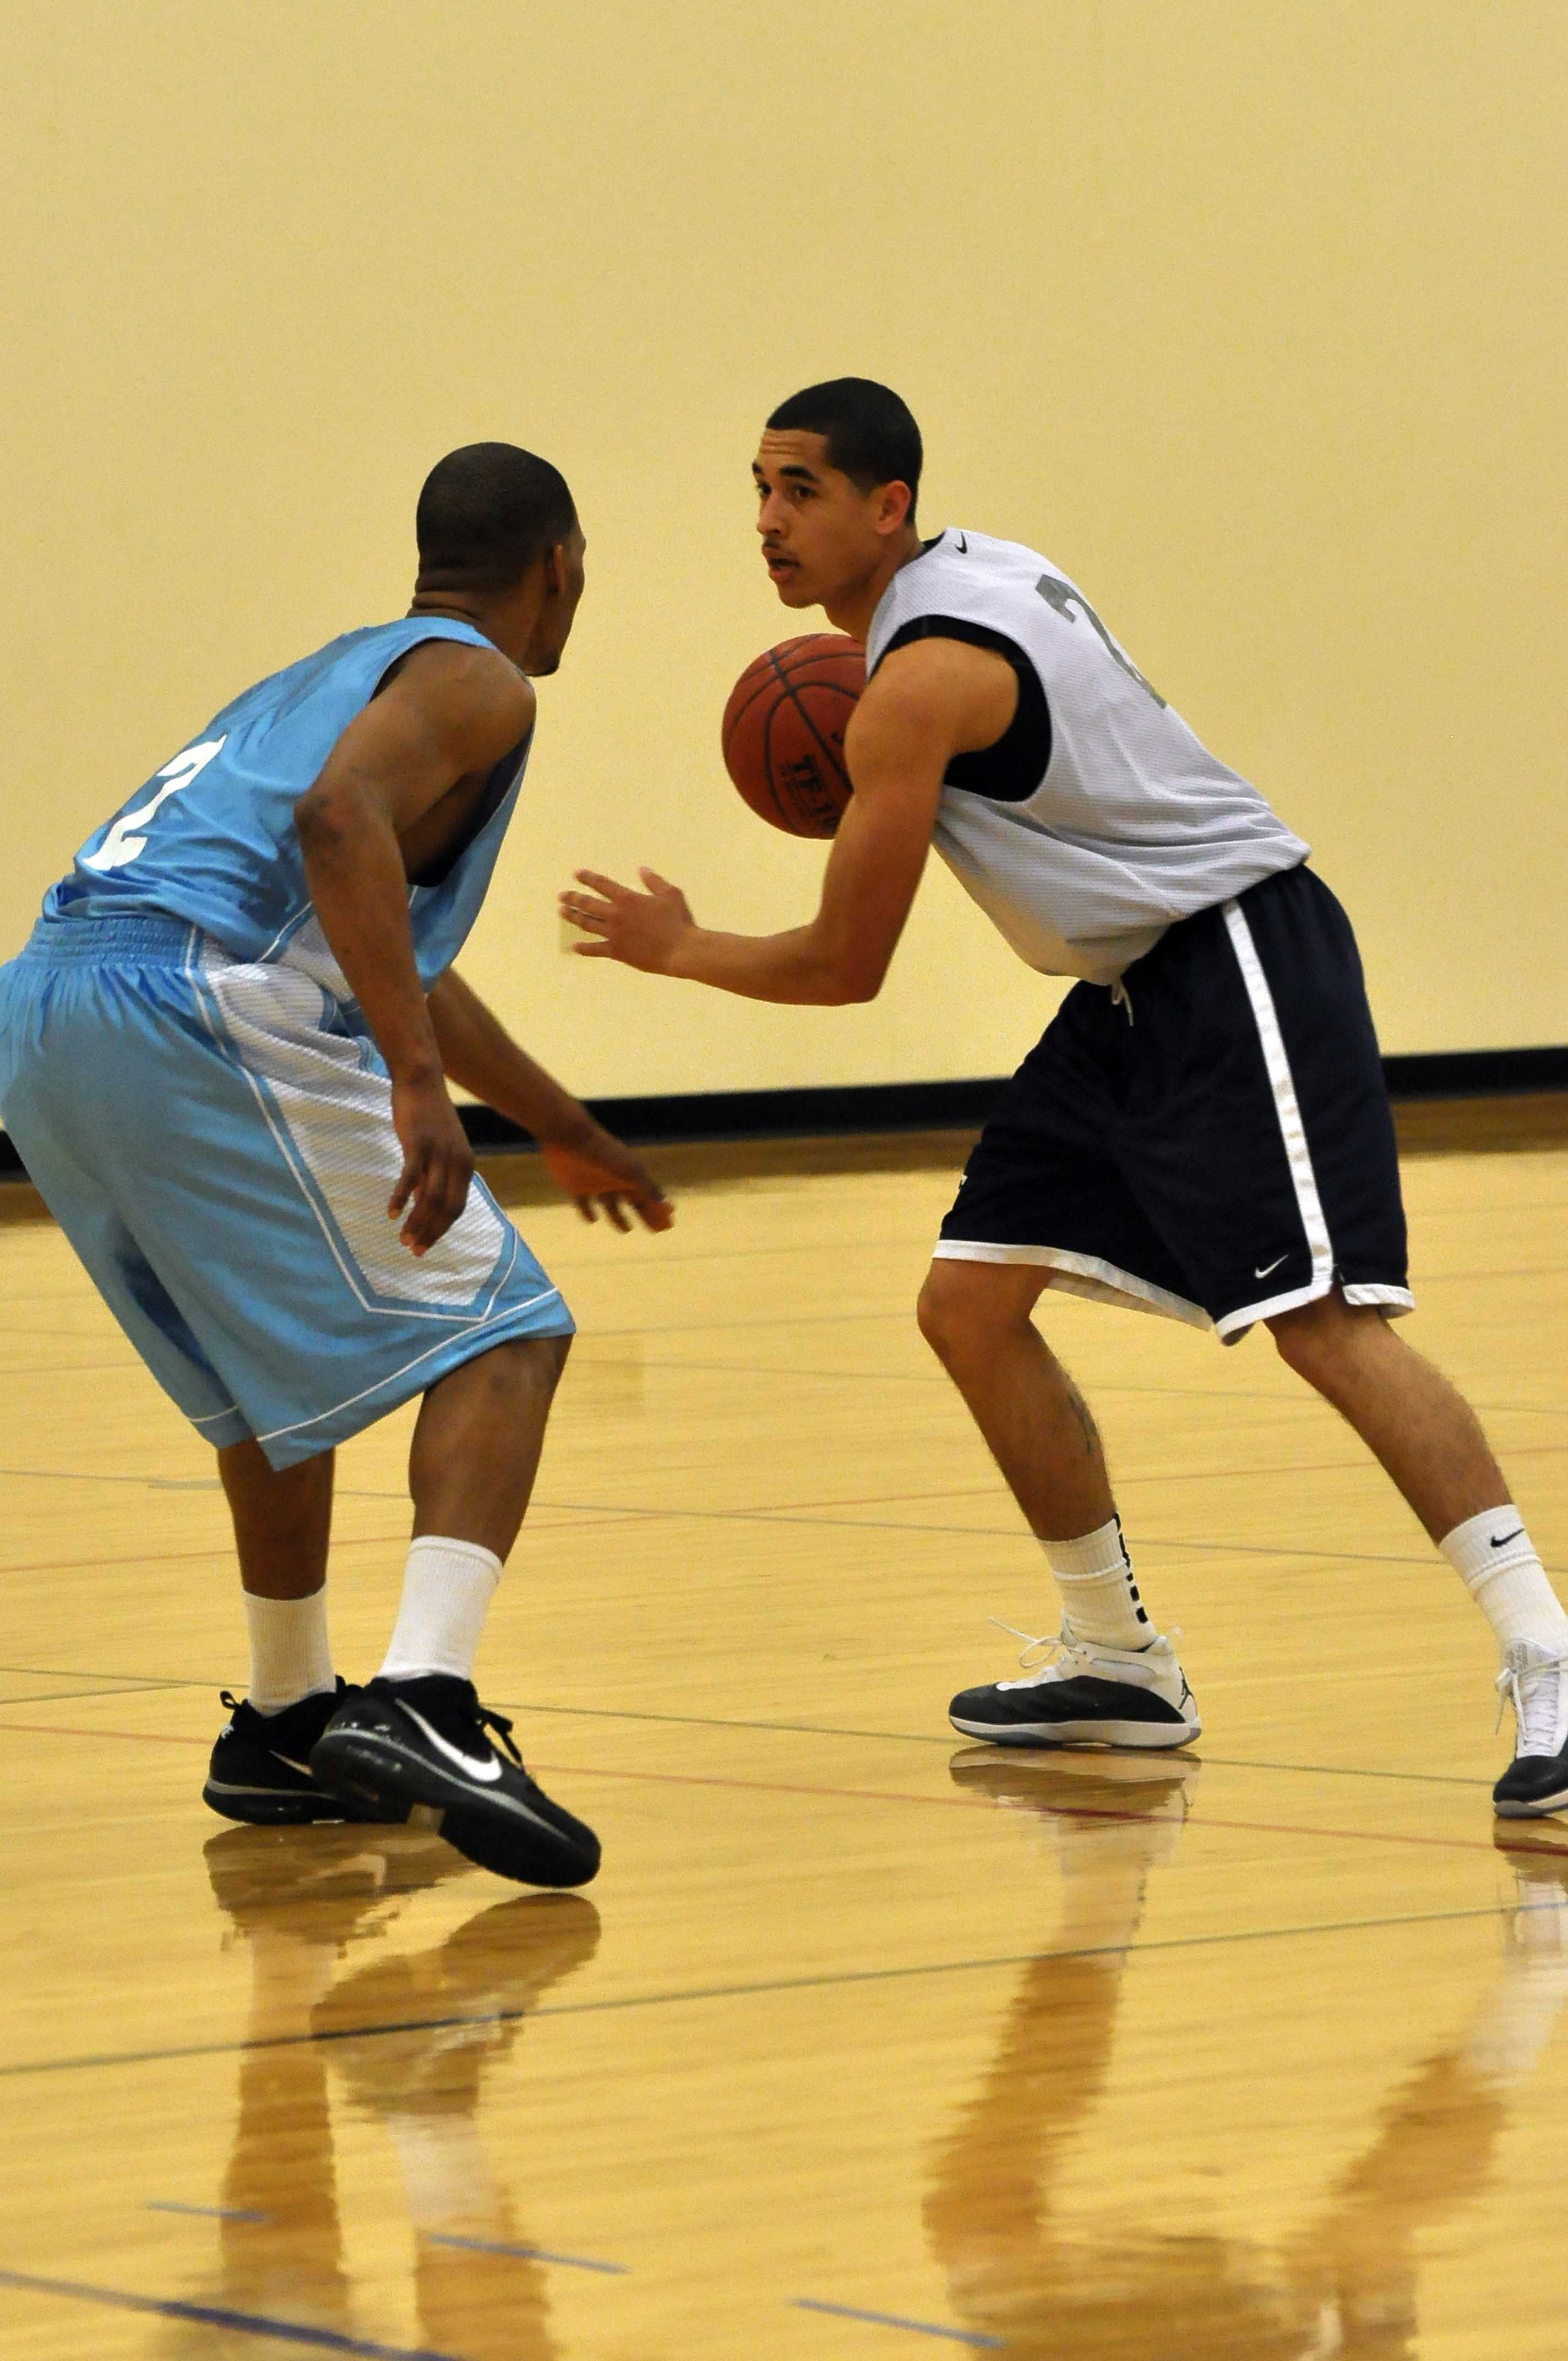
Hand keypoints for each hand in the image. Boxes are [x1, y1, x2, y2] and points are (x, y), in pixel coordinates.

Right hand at [388, 1073, 473, 1255]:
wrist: (421, 1082)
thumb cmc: (428, 1117)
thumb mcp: (438, 1150)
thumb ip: (433, 1177)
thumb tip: (423, 1204)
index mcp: (465, 1166)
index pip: (457, 1208)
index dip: (441, 1230)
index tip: (425, 1246)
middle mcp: (457, 1162)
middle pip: (446, 1209)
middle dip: (430, 1233)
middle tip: (413, 1250)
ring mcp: (439, 1153)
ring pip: (430, 1199)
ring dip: (416, 1222)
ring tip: (402, 1239)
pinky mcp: (419, 1144)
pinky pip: (410, 1178)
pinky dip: (401, 1198)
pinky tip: (391, 1213)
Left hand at [542, 1126, 673, 1233]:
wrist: (571, 1137)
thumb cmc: (605, 1155)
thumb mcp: (631, 1173)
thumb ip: (649, 1190)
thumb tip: (669, 1209)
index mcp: (631, 1176)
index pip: (649, 1199)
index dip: (658, 1212)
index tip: (668, 1226)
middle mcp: (616, 1181)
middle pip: (635, 1202)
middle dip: (646, 1215)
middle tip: (657, 1230)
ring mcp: (596, 1184)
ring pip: (611, 1204)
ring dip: (619, 1217)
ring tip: (627, 1230)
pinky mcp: (575, 1186)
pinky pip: (584, 1203)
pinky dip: (588, 1212)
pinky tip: (593, 1220)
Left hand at [559, 868, 694, 972]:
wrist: (681, 950)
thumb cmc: (679, 921)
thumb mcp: (671, 894)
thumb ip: (654, 881)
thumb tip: (641, 869)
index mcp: (627, 898)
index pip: (602, 884)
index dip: (588, 878)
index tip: (576, 874)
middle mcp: (615, 915)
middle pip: (587, 904)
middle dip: (572, 898)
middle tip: (562, 895)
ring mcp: (614, 934)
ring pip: (587, 924)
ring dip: (573, 917)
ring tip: (562, 912)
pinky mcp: (616, 952)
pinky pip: (595, 950)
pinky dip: (584, 948)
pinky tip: (575, 946)